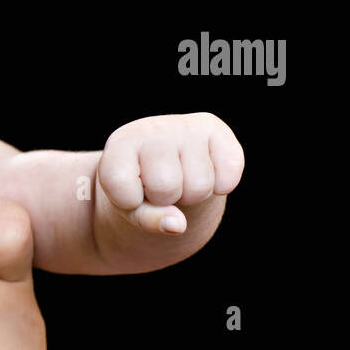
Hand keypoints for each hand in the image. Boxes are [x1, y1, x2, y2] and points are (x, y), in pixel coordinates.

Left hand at [97, 111, 243, 233]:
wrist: (162, 162)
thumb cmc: (139, 187)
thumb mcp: (131, 207)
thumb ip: (147, 219)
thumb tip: (178, 225)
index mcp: (119, 145)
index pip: (125, 190)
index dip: (131, 202)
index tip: (132, 190)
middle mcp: (151, 128)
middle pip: (166, 188)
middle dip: (166, 199)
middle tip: (161, 186)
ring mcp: (183, 125)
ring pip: (200, 186)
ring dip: (193, 194)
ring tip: (181, 178)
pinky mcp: (213, 127)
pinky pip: (229, 172)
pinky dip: (222, 185)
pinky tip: (206, 172)